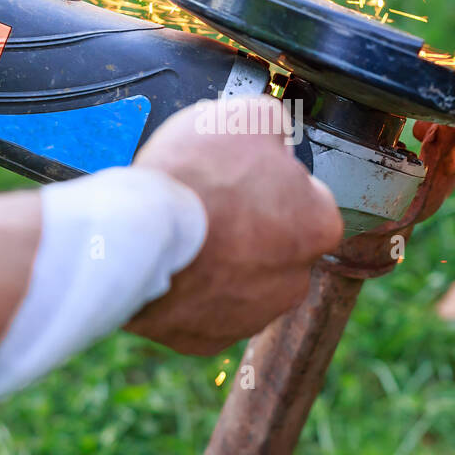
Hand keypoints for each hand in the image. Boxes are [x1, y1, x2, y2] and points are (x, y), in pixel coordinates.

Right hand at [124, 97, 343, 354]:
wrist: (137, 236)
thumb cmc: (196, 179)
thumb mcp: (247, 115)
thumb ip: (273, 123)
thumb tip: (273, 128)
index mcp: (318, 227)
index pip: (309, 198)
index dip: (273, 180)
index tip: (245, 173)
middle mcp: (294, 281)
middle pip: (277, 243)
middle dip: (250, 223)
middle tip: (211, 198)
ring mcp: (250, 315)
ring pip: (242, 278)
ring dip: (222, 256)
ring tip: (187, 227)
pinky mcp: (207, 338)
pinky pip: (205, 306)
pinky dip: (191, 286)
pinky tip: (173, 258)